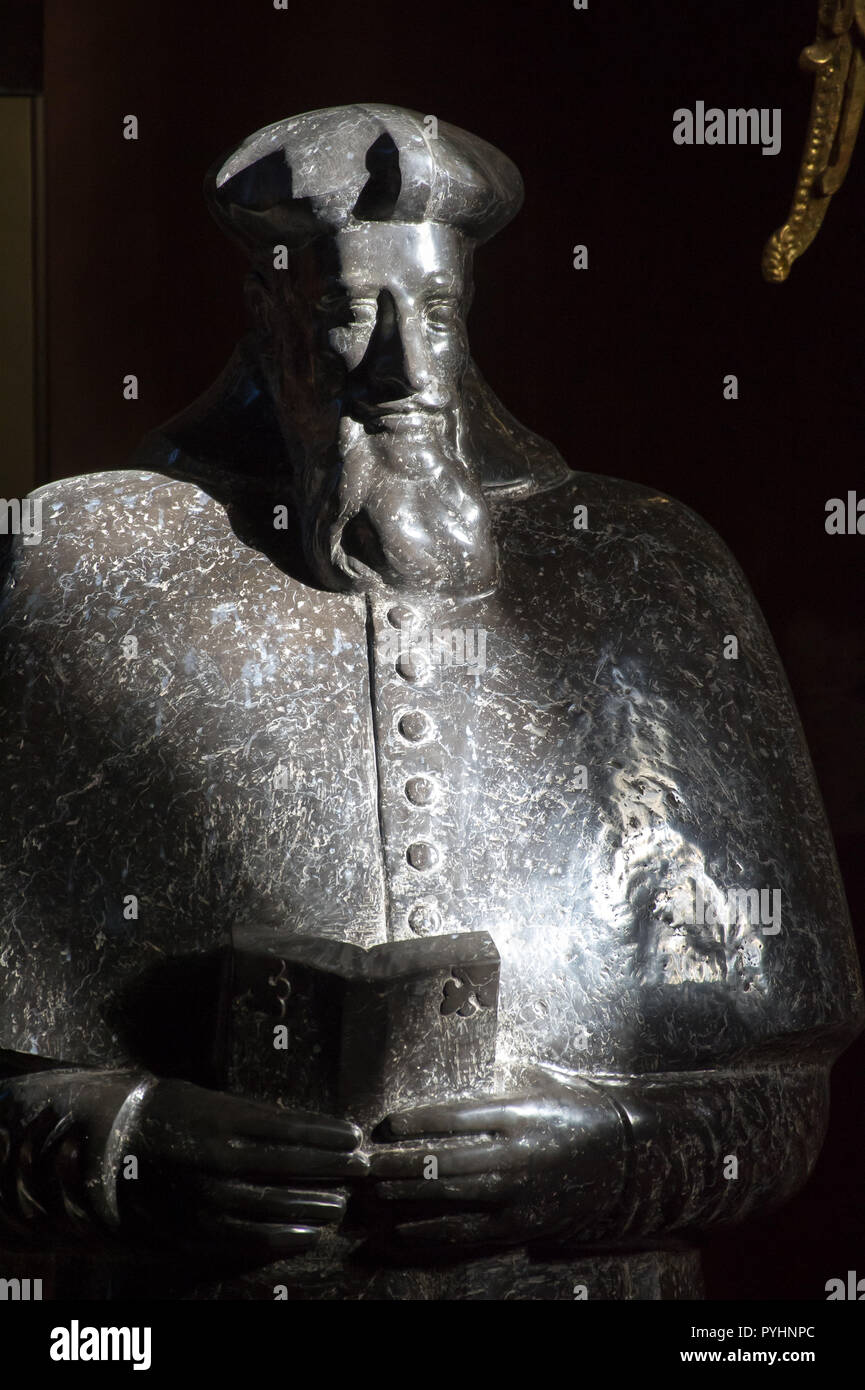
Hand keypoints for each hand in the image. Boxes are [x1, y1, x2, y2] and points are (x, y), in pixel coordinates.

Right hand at [112, 1079, 366, 1257]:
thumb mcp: (215, 1099)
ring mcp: (209, 1196)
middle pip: (292, 1167)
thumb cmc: (172, 1111)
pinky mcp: (198, 1225)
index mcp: (225, 1121)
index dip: (328, 1134)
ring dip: (316, 1204)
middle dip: (334, 1168)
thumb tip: (308, 1129)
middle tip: (363, 1168)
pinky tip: (310, 1233)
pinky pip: (251, 1237)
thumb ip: (257, 1116)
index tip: (356, 1135)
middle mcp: (220, 1160)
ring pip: (277, 1206)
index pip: (292, 1129)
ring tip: (342, 1201)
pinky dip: (286, 1237)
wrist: (113, 1144)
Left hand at [367, 1067, 623, 1248]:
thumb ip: (500, 1072)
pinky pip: (470, 1233)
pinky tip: (402, 1232)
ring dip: (410, 1197)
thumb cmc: (576, 1107)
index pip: (459, 1117)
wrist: (626, 1154)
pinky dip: (433, 1234)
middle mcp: (518, 1155)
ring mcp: (520, 1194)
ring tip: (376, 1193)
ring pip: (454, 1197)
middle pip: (448, 1161)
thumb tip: (457, 1050)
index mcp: (520, 1113)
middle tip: (367, 1164)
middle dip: (402, 1164)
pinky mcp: (523, 1225)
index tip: (388, 1124)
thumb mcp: (541, 1080)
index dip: (419, 1122)